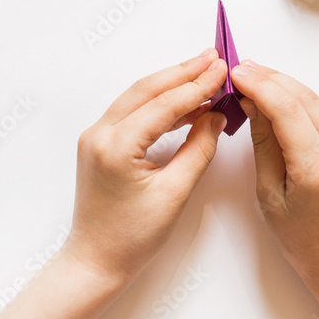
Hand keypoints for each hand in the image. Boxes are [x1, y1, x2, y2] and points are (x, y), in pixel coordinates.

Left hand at [0, 49, 227, 318]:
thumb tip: (215, 116)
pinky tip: (185, 103)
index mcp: (116, 146)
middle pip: (147, 89)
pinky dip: (160, 102)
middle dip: (183, 72)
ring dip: (172, 83)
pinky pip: (133, 111)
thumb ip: (198, 149)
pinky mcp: (100, 142)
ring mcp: (96, 136)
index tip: (222, 69)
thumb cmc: (132, 237)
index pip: (164, 104)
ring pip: (139, 96)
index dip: (197, 85)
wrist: (96, 261)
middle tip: (214, 58)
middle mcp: (100, 133)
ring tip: (205, 72)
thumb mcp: (175, 193)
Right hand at [232, 61, 318, 318]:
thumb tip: (252, 104)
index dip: (260, 85)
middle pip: (303, 97)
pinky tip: (279, 95)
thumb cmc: (304, 240)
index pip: (287, 109)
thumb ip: (263, 144)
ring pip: (315, 100)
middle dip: (270, 78)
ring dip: (284, 84)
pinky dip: (299, 98)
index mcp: (317, 168)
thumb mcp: (270, 195)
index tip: (237, 73)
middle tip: (241, 69)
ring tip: (254, 76)